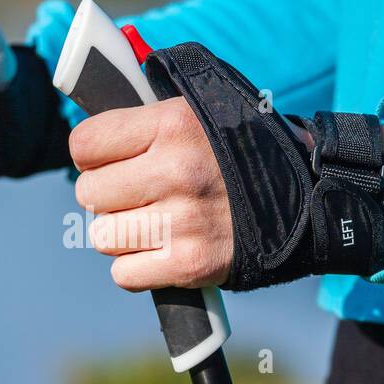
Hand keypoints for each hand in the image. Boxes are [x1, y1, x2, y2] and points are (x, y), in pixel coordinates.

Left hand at [69, 96, 232, 290]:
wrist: (301, 199)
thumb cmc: (236, 151)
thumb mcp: (197, 110)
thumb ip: (142, 113)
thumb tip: (82, 123)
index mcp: (173, 125)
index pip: (84, 145)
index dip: (94, 156)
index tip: (114, 160)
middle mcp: (177, 171)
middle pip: (89, 193)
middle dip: (109, 196)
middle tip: (140, 194)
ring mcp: (184, 221)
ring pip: (103, 236)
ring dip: (122, 234)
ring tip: (156, 221)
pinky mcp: (191, 263)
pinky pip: (124, 274)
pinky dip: (138, 268)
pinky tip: (163, 249)